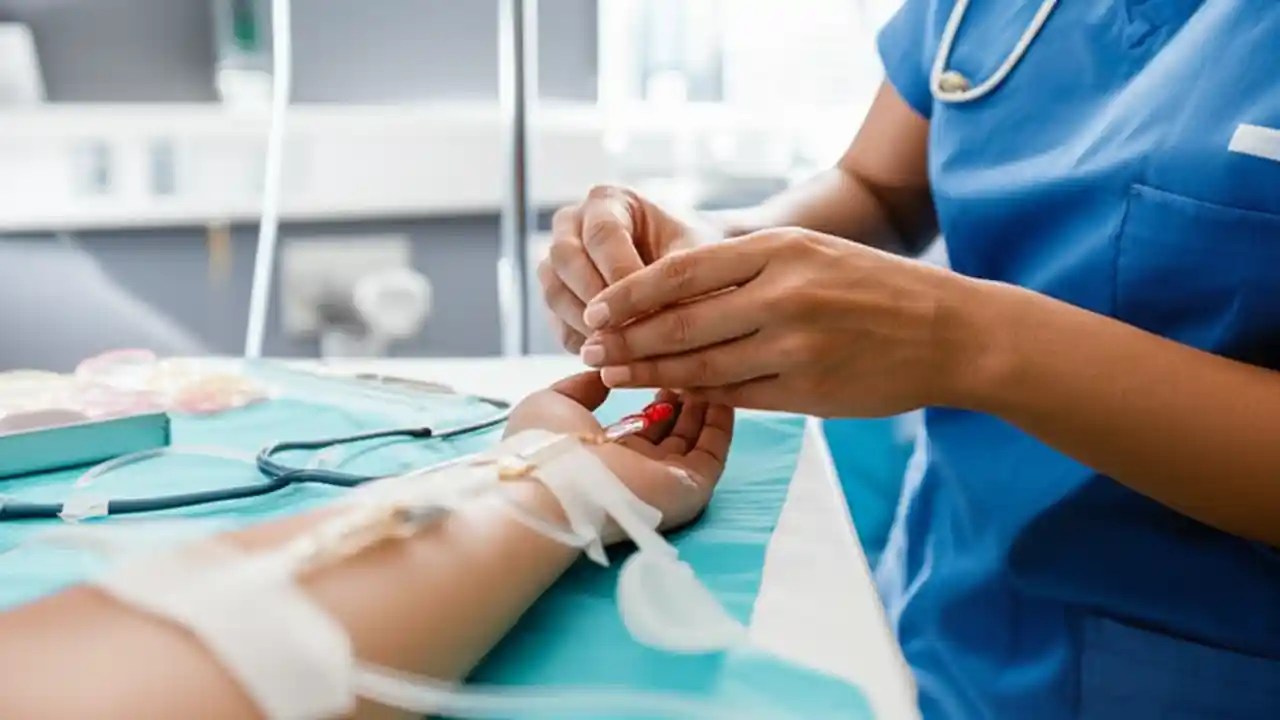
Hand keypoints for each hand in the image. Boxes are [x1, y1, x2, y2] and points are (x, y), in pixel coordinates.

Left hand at [505, 372, 734, 532]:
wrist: (553, 489)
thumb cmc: (543, 447)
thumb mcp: (551, 404)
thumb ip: (579, 389)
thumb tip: (600, 375)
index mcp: (605, 452)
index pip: (640, 422)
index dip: (653, 391)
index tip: (663, 360)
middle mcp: (636, 468)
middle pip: (671, 430)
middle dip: (684, 394)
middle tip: (693, 358)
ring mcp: (664, 481)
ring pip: (695, 440)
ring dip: (705, 404)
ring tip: (712, 365)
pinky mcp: (688, 488)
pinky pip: (713, 453)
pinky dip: (721, 423)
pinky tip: (723, 390)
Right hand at [538, 186, 715, 351]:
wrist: (691, 272)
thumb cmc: (694, 254)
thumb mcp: (694, 255)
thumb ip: (675, 278)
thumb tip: (658, 315)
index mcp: (607, 201)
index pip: (603, 233)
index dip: (620, 272)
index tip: (645, 305)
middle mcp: (572, 225)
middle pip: (565, 258)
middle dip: (595, 298)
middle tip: (624, 331)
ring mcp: (558, 262)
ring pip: (554, 291)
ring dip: (584, 324)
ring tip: (620, 349)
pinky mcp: (558, 298)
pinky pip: (557, 322)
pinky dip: (582, 343)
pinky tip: (612, 360)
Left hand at [576, 228, 981, 416]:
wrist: (949, 331)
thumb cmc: (874, 289)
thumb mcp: (812, 253)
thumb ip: (748, 266)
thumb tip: (672, 291)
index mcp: (779, 250)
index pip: (682, 272)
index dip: (630, 294)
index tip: (598, 309)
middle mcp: (782, 295)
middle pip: (681, 322)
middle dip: (626, 339)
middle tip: (589, 349)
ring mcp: (795, 347)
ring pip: (701, 365)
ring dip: (648, 373)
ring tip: (612, 375)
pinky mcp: (807, 391)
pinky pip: (735, 396)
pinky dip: (696, 396)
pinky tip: (668, 396)